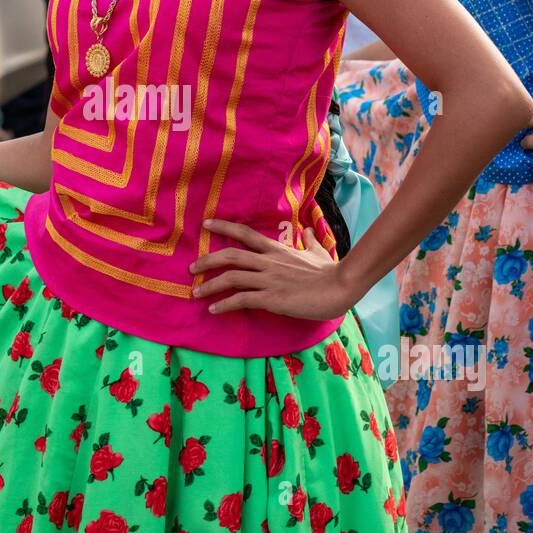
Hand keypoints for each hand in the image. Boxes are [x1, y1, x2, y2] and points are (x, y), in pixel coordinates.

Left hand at [189, 219, 354, 320]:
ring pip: (231, 277)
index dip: (224, 226)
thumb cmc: (330, 272)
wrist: (340, 287)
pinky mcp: (272, 298)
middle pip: (230, 255)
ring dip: (209, 285)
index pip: (245, 233)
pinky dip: (224, 304)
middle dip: (207, 261)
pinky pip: (242, 299)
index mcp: (277, 250)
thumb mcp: (319, 252)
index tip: (206, 223)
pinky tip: (213, 310)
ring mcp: (269, 279)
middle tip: (191, 269)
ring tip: (195, 293)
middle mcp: (268, 262)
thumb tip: (310, 228)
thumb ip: (311, 240)